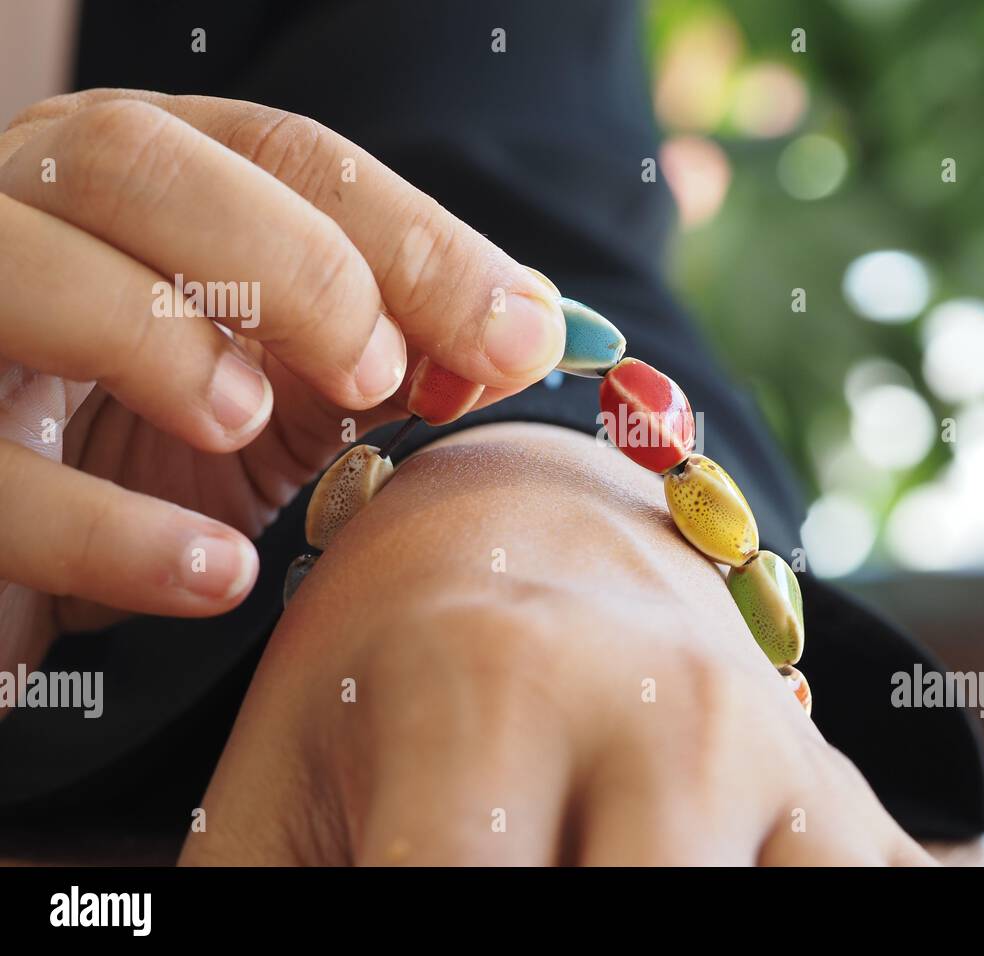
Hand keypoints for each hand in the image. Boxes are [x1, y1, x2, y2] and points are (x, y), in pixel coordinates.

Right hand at [0, 91, 564, 663]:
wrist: (24, 547)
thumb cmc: (160, 448)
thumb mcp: (289, 385)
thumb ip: (392, 344)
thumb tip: (531, 328)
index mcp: (136, 177)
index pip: (281, 154)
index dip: (413, 238)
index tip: (519, 333)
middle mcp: (26, 211)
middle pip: (137, 160)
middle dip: (294, 264)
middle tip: (382, 372)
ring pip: (25, 266)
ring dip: (170, 344)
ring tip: (250, 426)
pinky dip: (113, 532)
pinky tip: (215, 572)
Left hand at [179, 424, 934, 865]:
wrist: (529, 517)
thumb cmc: (375, 665)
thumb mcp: (276, 788)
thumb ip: (251, 900)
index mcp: (480, 696)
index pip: (452, 917)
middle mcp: (651, 715)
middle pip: (627, 922)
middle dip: (555, 952)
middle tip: (484, 892)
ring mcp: (768, 752)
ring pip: (781, 916)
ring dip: (688, 924)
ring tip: (585, 870)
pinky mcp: (839, 789)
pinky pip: (868, 901)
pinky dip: (804, 907)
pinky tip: (718, 881)